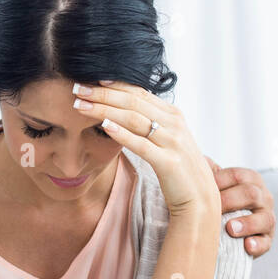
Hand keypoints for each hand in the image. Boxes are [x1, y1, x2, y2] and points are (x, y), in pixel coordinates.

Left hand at [72, 80, 219, 217]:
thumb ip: (151, 124)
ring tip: (81, 105)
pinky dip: (122, 133)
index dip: (114, 85)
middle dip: (103, 93)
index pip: (139, 92)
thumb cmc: (178, 170)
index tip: (90, 79)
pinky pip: (141, 144)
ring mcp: (173, 141)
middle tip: (78, 88)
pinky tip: (104, 126)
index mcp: (173, 114)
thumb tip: (123, 112)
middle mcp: (174, 123)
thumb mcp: (167, 140)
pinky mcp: (168, 162)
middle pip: (133, 101)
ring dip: (104, 109)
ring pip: (134, 118)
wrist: (199, 198)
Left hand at [203, 156, 275, 257]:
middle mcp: (262, 197)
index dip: (219, 182)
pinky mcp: (266, 240)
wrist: (222, 232)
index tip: (200, 189)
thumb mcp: (212, 186)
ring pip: (265, 218)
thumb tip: (194, 159)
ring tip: (230, 228)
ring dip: (247, 223)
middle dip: (231, 201)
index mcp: (250, 180)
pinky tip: (246, 246)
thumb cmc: (216, 203)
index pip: (237, 176)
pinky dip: (257, 244)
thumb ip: (206, 172)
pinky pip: (266, 242)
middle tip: (214, 209)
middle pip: (251, 194)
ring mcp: (267, 218)